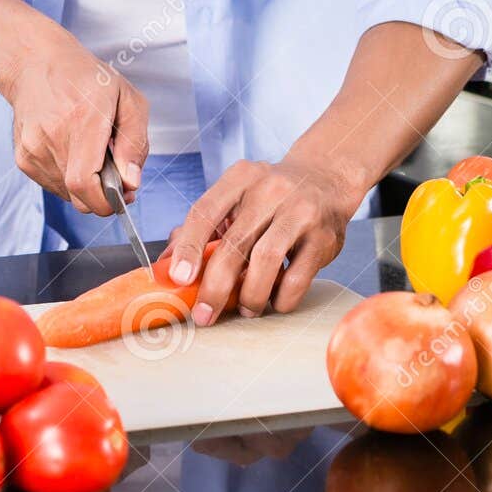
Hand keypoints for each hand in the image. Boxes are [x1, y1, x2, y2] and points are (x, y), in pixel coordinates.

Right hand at [0, 34, 148, 214]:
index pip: (84, 184)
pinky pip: (54, 185)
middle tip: (115, 173)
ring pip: (67, 195)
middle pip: (79, 197)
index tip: (123, 193)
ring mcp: (33, 150)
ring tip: (90, 152)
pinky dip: (69, 177)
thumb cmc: (84, 78)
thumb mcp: (127, 98)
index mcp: (82, 120)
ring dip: (85, 185)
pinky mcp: (23, 158)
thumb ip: (135, 143)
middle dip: (102, 195)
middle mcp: (52, 137)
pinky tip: (72, 150)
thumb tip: (131, 182)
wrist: (35, 63)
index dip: (107, 201)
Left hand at [163, 155, 363, 322]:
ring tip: (246, 310)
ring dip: (250, 295)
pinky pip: (298, 277)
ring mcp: (300, 211)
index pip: (205, 211)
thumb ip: (203, 227)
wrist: (325, 179)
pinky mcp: (325, 237)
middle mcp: (269, 189)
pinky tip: (275, 302)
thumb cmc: (270, 196)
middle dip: (215, 287)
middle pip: (234, 244)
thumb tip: (167, 265)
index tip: (179, 278)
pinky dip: (282, 298)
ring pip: (266, 261)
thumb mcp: (236, 197)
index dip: (189, 247)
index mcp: (240, 177)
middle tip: (204, 314)